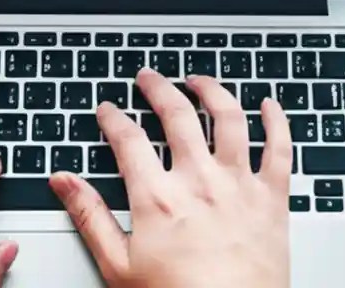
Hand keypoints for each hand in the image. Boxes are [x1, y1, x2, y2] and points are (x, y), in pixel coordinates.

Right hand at [48, 67, 292, 287]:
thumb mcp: (119, 266)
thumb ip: (89, 216)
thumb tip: (63, 182)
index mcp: (158, 198)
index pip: (129, 139)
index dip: (114, 118)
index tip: (108, 110)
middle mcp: (200, 181)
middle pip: (177, 115)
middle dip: (158, 88)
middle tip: (148, 77)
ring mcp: (239, 185)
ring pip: (229, 118)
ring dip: (213, 90)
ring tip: (199, 79)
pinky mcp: (273, 198)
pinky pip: (280, 147)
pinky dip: (277, 121)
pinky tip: (270, 106)